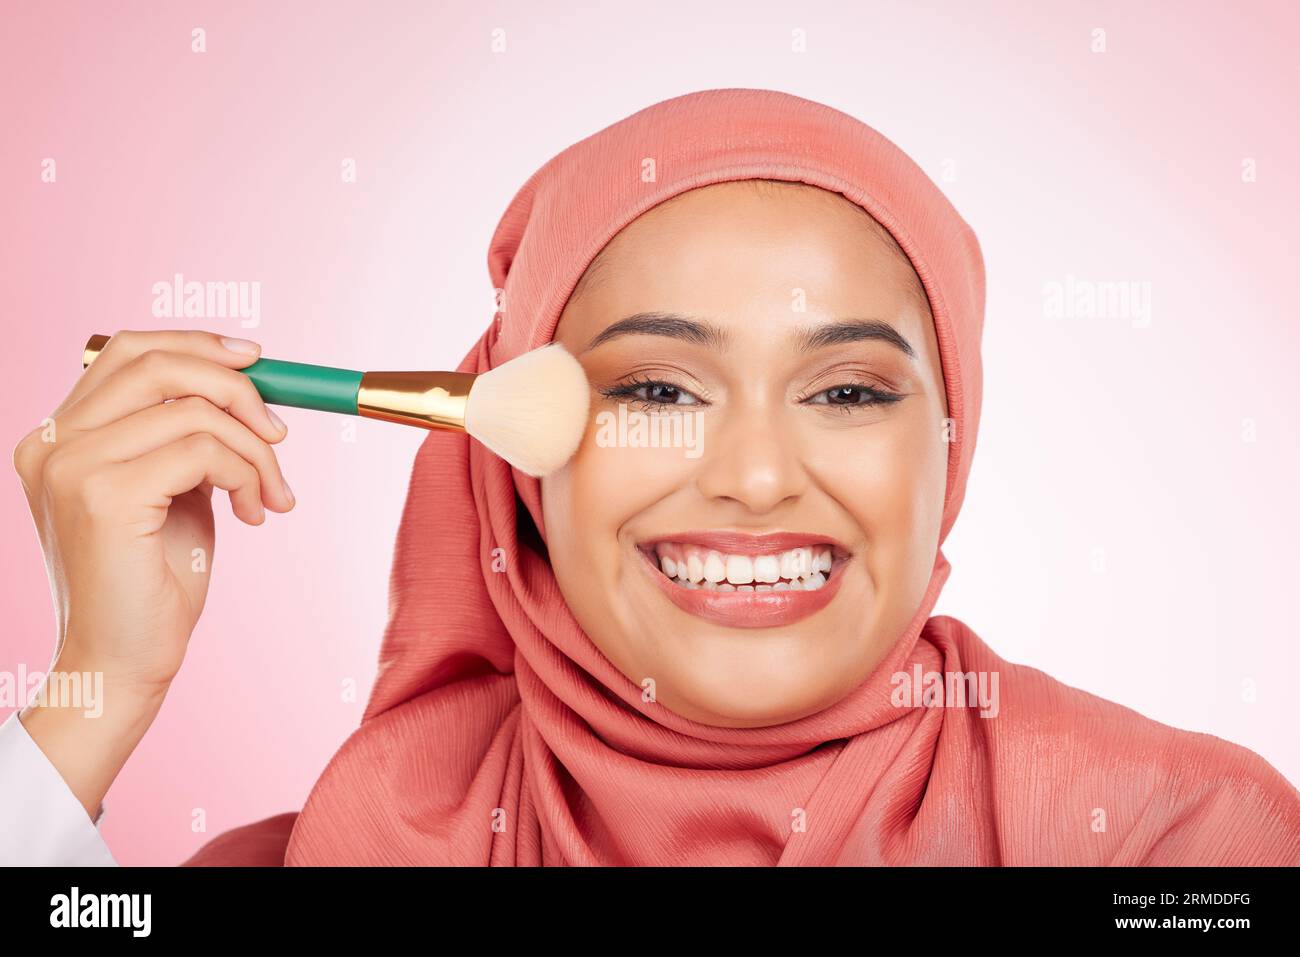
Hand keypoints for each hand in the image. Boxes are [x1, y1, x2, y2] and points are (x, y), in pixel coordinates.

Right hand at [12, 329, 295, 816]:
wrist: (122, 662)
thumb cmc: (152, 581)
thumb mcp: (172, 489)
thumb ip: (186, 435)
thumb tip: (243, 382)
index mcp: (58, 435)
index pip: (129, 351)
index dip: (198, 345)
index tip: (256, 362)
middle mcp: (51, 441)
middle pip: (156, 362)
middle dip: (236, 386)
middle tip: (279, 432)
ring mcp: (70, 465)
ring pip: (193, 409)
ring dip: (254, 449)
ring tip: (270, 496)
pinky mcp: (104, 495)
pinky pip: (203, 450)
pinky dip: (246, 474)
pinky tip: (254, 513)